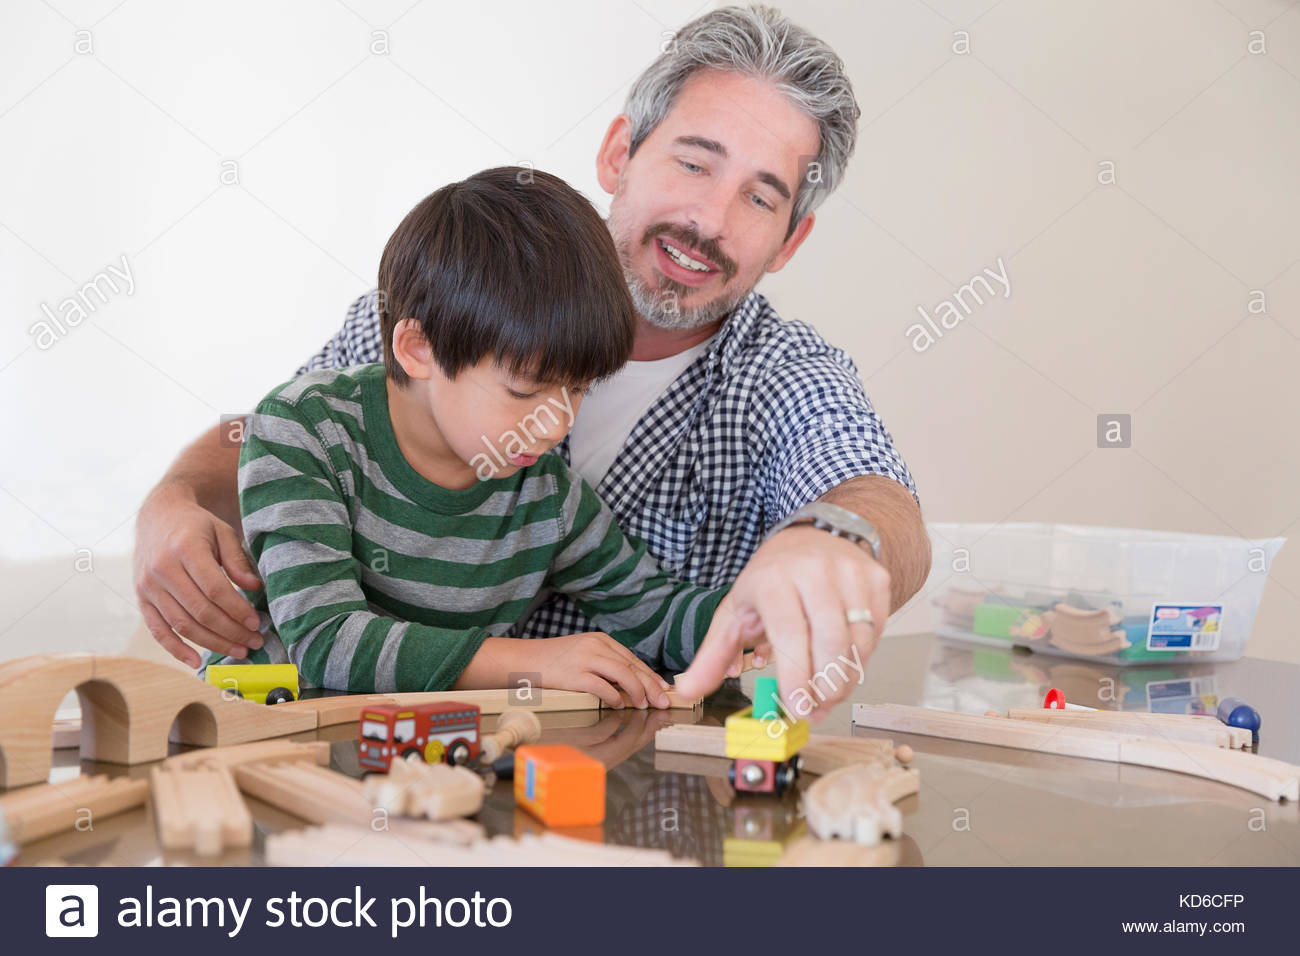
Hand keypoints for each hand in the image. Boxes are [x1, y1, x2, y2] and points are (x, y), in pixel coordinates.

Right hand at [133, 484, 263, 667]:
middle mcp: (163, 569)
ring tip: (238, 650)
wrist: (158, 516)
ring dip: (212, 643)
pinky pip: (158, 630)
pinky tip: (196, 662)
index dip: (237, 609)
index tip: (256, 622)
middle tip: (254, 641)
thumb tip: (255, 587)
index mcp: (186, 549)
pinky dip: (176, 649)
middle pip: (200, 611)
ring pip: (182, 624)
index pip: (214, 589)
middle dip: (230, 631)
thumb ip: (238, 559)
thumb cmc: (197, 526)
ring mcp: (149, 586)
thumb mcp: (222, 532)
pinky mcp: (141, 599)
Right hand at [526, 631, 673, 708]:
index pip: (632, 659)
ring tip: (643, 705)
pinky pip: (601, 686)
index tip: (662, 688)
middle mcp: (596, 646)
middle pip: (631, 666)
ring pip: (622, 674)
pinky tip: (619, 705)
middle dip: (650, 685)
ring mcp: (585, 659)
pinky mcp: (574, 675)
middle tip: (663, 701)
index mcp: (601, 640)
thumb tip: (632, 684)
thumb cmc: (555, 661)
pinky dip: (614, 697)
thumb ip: (606, 664)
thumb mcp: (584, 654)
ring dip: (637, 691)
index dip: (650, 675)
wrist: (525, 659)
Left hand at [673, 526, 888, 720]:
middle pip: (829, 643)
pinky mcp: (876, 580)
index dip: (796, 675)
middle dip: (825, 688)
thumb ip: (713, 655)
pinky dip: (861, 658)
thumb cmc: (773, 578)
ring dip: (845, 679)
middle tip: (814, 709)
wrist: (814, 536)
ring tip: (827, 693)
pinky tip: (843, 661)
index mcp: (774, 579)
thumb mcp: (736, 611)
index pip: (790, 633)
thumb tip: (686, 690)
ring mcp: (850, 574)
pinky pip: (876, 634)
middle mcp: (815, 571)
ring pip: (858, 643)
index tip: (798, 707)